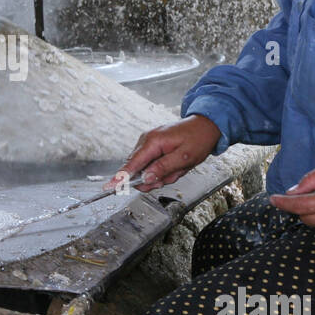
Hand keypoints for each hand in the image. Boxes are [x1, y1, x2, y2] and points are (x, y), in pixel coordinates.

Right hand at [106, 114, 221, 192]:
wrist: (205, 126)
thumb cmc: (198, 138)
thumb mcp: (184, 157)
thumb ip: (163, 168)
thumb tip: (145, 178)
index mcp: (153, 142)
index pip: (132, 164)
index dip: (120, 178)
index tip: (109, 187)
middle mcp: (146, 140)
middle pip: (137, 169)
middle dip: (154, 178)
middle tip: (172, 175)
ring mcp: (148, 143)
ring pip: (145, 169)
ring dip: (161, 174)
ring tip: (177, 167)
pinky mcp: (152, 146)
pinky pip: (150, 164)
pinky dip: (162, 168)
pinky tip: (174, 165)